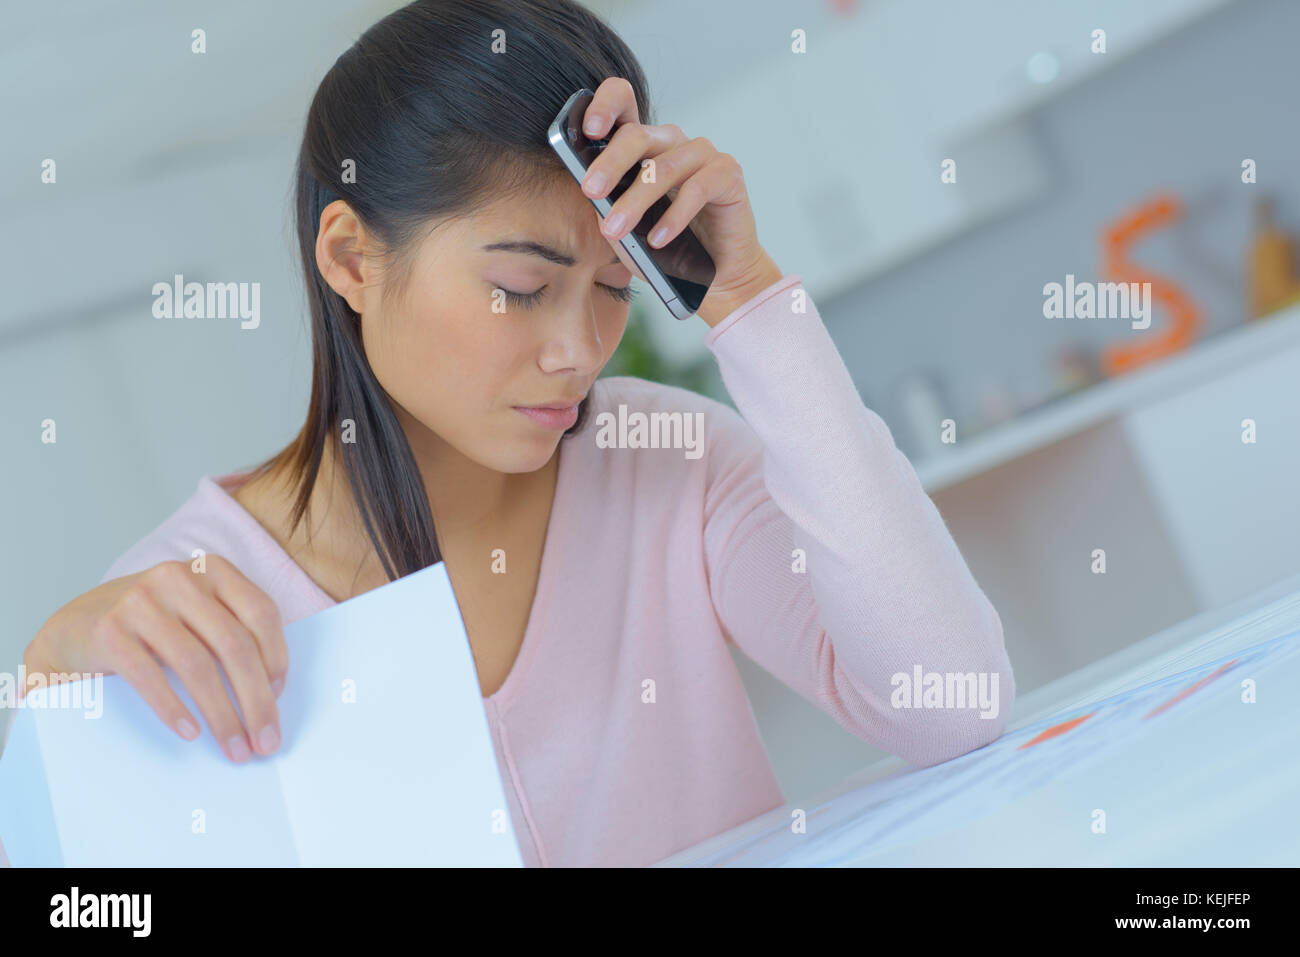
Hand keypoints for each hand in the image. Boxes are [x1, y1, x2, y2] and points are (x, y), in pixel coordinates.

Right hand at [23, 556, 287, 762]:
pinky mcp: (109, 630)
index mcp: (212, 569)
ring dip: (222, 715)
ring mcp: (141, 601)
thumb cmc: (154, 627)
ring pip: (197, 664)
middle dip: (256, 699)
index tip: (279, 697)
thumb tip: (272, 695)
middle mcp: (179, 577)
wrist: (75, 627)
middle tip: (266, 741)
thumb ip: (232, 635)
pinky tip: (191, 732)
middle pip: (234, 644)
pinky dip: (174, 708)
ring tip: (234, 747)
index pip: (261, 613)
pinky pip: (150, 676)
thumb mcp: (198, 615)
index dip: (277, 658)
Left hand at [577, 77, 783, 326]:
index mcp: (644, 146)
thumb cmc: (670, 249)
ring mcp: (703, 155)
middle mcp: (673, 142)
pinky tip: (657, 240)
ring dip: (635, 201)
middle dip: (610, 164)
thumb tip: (591, 196)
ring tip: (615, 229)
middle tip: (590, 190)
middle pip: (636, 136)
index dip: (606, 105)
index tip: (588, 128)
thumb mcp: (628, 232)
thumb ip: (607, 211)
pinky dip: (674, 217)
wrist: (717, 274)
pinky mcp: (728, 173)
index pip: (623, 104)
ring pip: (663, 167)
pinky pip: (697, 189)